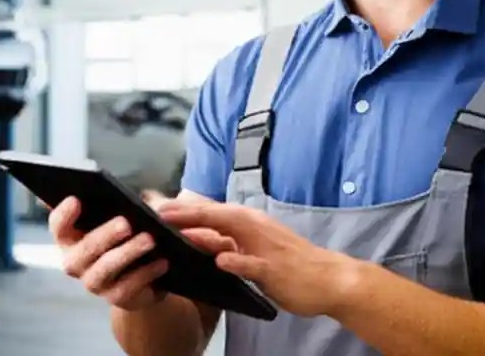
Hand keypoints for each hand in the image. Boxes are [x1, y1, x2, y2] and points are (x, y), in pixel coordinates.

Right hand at [48, 196, 238, 311]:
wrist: (148, 270)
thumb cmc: (131, 233)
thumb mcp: (125, 214)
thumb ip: (118, 202)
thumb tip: (136, 192)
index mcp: (70, 238)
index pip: (58, 226)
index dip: (63, 214)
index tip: (77, 198)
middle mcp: (76, 264)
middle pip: (82, 251)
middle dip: (104, 236)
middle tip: (126, 222)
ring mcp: (95, 284)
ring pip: (105, 270)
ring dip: (128, 253)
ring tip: (150, 239)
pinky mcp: (118, 299)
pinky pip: (128, 288)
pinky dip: (146, 273)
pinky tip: (162, 261)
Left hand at [158, 201, 356, 317]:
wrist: (329, 278)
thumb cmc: (292, 263)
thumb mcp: (258, 248)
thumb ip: (231, 241)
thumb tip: (202, 238)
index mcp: (250, 222)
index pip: (212, 211)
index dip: (184, 208)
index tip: (156, 206)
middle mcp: (256, 228)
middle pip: (215, 216)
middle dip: (185, 213)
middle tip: (155, 212)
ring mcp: (265, 248)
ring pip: (231, 233)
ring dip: (204, 231)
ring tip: (177, 230)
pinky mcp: (275, 269)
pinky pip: (253, 264)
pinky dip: (237, 261)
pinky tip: (221, 261)